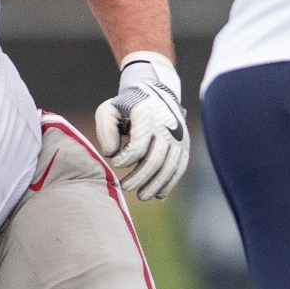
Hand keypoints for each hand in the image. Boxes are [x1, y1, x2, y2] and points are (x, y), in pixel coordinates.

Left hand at [94, 52, 188, 200]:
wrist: (153, 92)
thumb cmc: (125, 105)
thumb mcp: (108, 110)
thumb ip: (105, 130)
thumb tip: (111, 153)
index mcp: (147, 115)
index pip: (138, 145)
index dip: (124, 159)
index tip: (114, 162)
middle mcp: (167, 126)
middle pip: (155, 160)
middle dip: (139, 178)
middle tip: (125, 187)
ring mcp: (178, 136)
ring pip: (170, 166)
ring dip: (155, 184)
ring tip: (142, 196)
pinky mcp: (184, 144)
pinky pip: (180, 167)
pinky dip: (170, 182)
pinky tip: (159, 194)